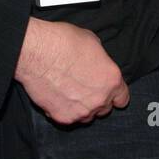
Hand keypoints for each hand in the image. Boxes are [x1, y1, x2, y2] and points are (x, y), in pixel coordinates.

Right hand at [14, 18, 129, 124]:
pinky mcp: (63, 117)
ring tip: (67, 91)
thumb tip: (97, 63)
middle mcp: (100, 99)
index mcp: (111, 79)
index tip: (107, 92)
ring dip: (81, 107)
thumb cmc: (62, 42)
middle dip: (96, 99)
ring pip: (86, 116)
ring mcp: (82, 111)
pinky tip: (56, 94)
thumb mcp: (91, 41)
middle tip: (82, 86)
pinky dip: (63, 109)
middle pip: (104, 108)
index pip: (122, 98)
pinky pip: (68, 117)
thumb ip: (100, 60)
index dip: (114, 94)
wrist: (36, 52)